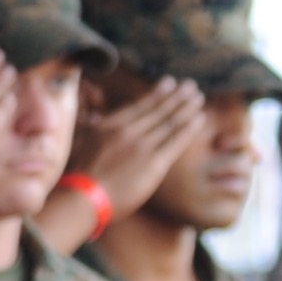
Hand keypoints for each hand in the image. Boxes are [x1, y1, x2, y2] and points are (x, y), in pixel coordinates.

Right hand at [72, 78, 209, 218]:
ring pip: (169, 123)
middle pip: (158, 110)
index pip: (140, 105)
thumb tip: (95, 119)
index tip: (169, 82)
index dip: (157, 93)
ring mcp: (141, 147)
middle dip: (177, 96)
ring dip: (186, 108)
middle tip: (191, 86)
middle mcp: (128, 131)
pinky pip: (175, 142)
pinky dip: (188, 129)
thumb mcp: (84, 143)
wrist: (84, 198)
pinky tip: (199, 119)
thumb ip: (93, 127)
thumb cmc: (82, 176)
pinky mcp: (153, 163)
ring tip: (198, 98)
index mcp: (111, 125)